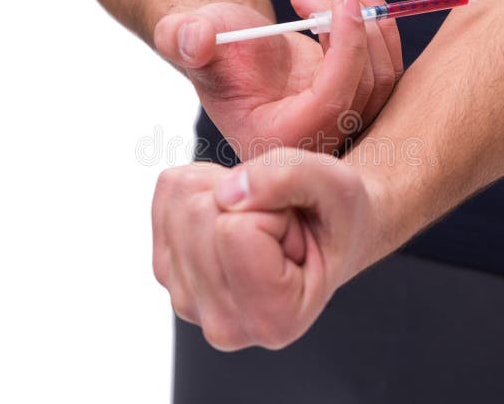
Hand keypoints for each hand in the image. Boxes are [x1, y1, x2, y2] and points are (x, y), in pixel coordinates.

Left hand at [152, 148, 382, 349]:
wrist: (326, 231)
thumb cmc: (337, 217)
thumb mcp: (337, 186)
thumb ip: (289, 177)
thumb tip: (225, 192)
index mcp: (273, 321)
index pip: (235, 230)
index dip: (273, 212)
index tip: (297, 236)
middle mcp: (223, 325)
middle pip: (199, 213)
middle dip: (247, 200)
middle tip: (280, 226)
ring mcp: (187, 299)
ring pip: (182, 199)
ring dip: (225, 191)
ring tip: (262, 224)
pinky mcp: (166, 268)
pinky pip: (170, 189)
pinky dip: (205, 183)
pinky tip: (237, 215)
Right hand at [153, 0, 402, 159]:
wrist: (226, 48)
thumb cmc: (206, 45)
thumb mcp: (184, 37)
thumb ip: (182, 39)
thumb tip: (195, 38)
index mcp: (278, 140)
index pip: (330, 102)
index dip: (346, 50)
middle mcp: (314, 142)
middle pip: (364, 92)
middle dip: (354, 29)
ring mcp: (339, 125)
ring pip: (382, 81)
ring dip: (367, 23)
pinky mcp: (353, 103)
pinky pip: (386, 73)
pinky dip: (377, 30)